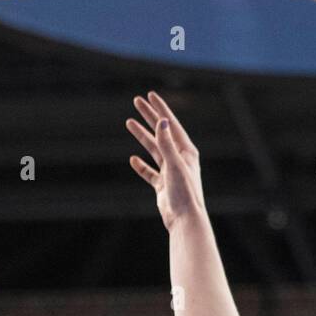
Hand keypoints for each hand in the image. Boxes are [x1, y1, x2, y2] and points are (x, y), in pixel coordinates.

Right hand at [126, 91, 205, 229]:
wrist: (184, 219)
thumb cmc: (184, 192)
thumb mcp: (174, 164)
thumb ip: (166, 143)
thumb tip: (162, 121)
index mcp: (186, 151)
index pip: (171, 125)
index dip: (160, 109)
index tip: (149, 95)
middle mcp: (179, 159)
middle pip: (161, 133)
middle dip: (148, 117)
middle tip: (136, 102)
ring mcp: (170, 172)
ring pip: (154, 150)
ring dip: (142, 136)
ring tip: (129, 123)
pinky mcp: (163, 186)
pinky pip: (150, 172)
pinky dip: (141, 166)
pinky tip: (133, 160)